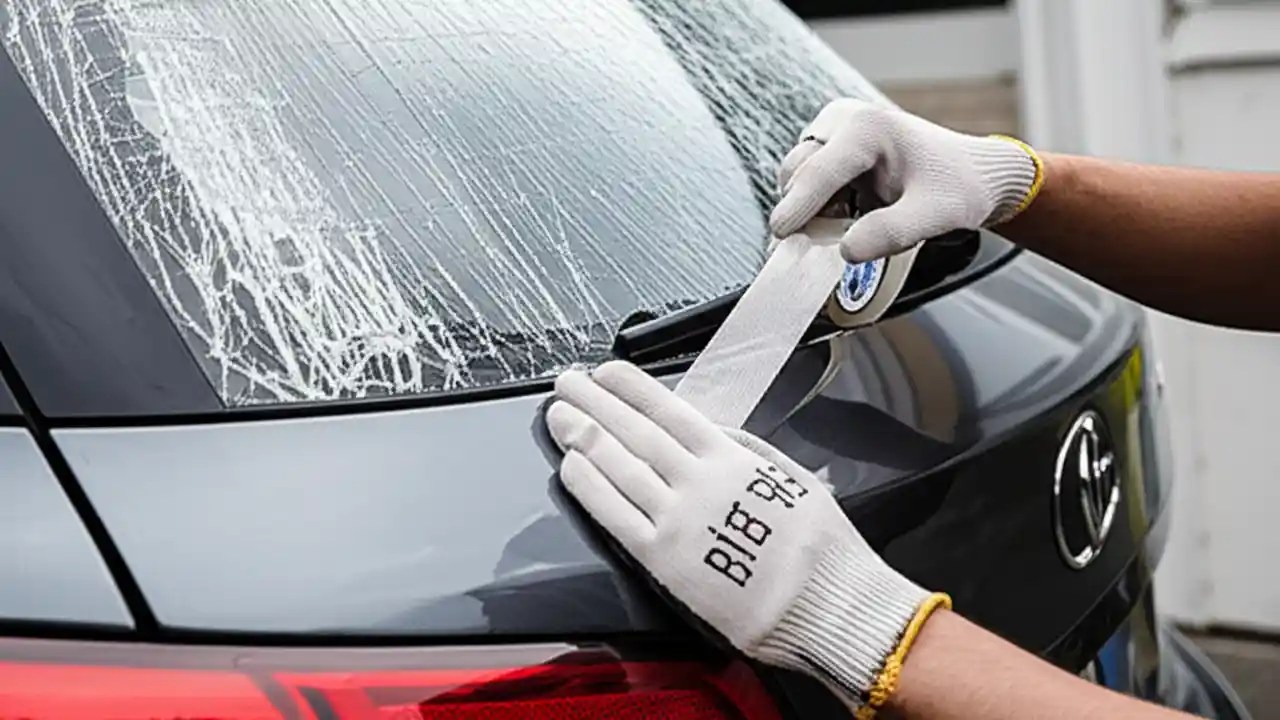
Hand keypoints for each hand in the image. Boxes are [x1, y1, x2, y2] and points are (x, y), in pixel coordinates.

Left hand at [546, 360, 941, 713]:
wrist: (827, 605)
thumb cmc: (819, 549)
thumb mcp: (792, 477)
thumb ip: (748, 450)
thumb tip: (713, 430)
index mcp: (731, 459)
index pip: (669, 410)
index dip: (632, 388)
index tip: (606, 372)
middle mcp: (699, 482)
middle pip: (635, 432)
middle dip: (596, 403)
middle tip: (568, 383)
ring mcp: (678, 520)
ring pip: (619, 467)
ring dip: (583, 437)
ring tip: (559, 415)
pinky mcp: (664, 560)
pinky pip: (616, 517)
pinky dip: (590, 489)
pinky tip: (571, 467)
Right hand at [770, 99, 1041, 262]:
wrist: (974, 174)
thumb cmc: (959, 188)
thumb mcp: (936, 215)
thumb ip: (892, 232)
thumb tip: (846, 251)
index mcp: (868, 128)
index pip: (819, 171)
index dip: (798, 206)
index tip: (780, 234)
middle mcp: (846, 121)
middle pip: (799, 172)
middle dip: (802, 211)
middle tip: (815, 249)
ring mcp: (836, 131)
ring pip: (797, 176)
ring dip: (809, 209)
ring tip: (842, 230)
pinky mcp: (833, 147)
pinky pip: (808, 180)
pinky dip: (816, 205)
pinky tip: (842, 220)